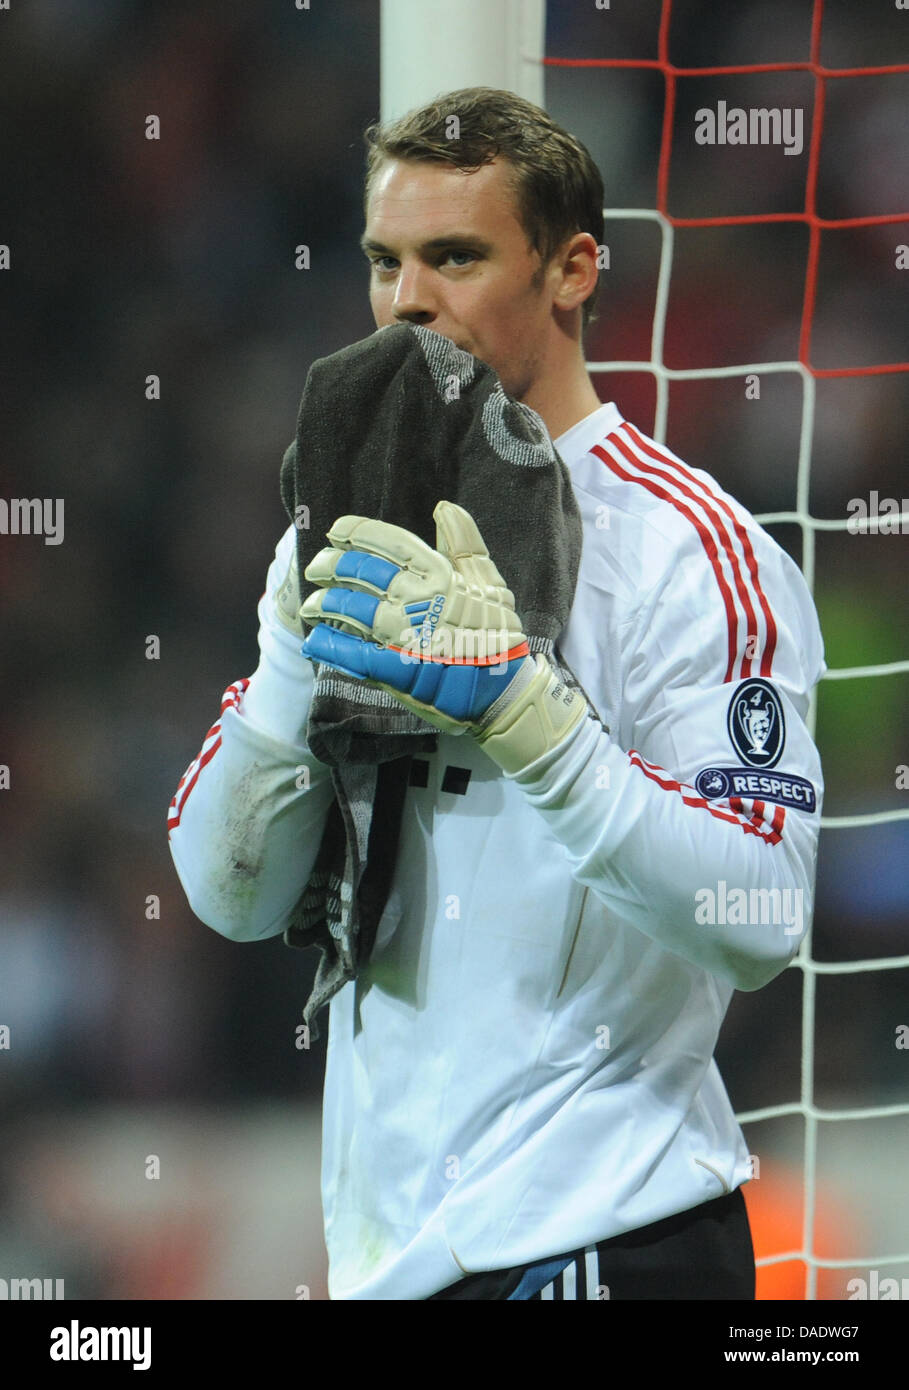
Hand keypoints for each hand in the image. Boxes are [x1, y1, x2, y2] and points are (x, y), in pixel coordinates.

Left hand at [299, 501, 587, 771]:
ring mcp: (404, 634)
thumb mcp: (490, 581)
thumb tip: (443, 508)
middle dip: (331, 565)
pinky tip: (314, 639)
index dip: (357, 532)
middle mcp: (418, 599)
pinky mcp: (395, 669)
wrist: (504, 690)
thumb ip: (464, 543)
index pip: (389, 542)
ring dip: (325, 603)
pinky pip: (352, 652)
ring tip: (311, 604)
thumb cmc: (498, 633)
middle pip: (362, 572)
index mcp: (440, 574)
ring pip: (352, 608)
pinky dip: (329, 644)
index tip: (336, 531)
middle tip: (316, 568)